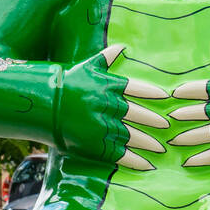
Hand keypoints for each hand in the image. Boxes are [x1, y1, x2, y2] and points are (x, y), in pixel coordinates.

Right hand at [54, 45, 169, 168]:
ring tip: (161, 148)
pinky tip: (147, 164)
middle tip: (168, 125)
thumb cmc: (66, 84)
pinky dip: (134, 160)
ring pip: (130, 135)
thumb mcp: (86, 68)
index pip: (134, 88)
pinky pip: (119, 153)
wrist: (40, 105)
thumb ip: (106, 59)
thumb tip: (122, 46)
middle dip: (153, 121)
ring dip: (148, 142)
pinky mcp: (93, 144)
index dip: (151, 93)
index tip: (165, 97)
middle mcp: (105, 105)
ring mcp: (99, 125)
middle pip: (136, 114)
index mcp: (105, 85)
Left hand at [170, 44, 209, 165]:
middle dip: (185, 115)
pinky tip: (188, 161)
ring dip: (188, 138)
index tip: (174, 94)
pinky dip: (202, 158)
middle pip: (203, 112)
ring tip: (172, 140)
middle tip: (169, 118)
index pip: (205, 88)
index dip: (188, 91)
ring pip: (207, 133)